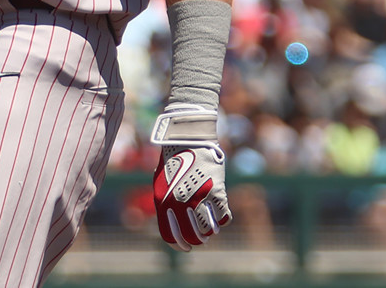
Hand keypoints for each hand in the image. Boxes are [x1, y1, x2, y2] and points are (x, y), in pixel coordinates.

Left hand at [150, 104, 230, 250]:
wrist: (187, 138)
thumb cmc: (172, 160)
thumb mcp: (161, 182)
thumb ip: (166, 204)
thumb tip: (173, 226)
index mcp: (163, 199)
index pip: (171, 235)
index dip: (178, 245)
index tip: (184, 248)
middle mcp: (181, 201)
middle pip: (192, 236)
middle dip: (196, 241)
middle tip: (200, 239)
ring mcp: (200, 197)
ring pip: (209, 230)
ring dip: (209, 231)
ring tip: (208, 227)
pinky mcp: (217, 191)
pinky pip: (223, 217)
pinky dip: (222, 219)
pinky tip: (217, 214)